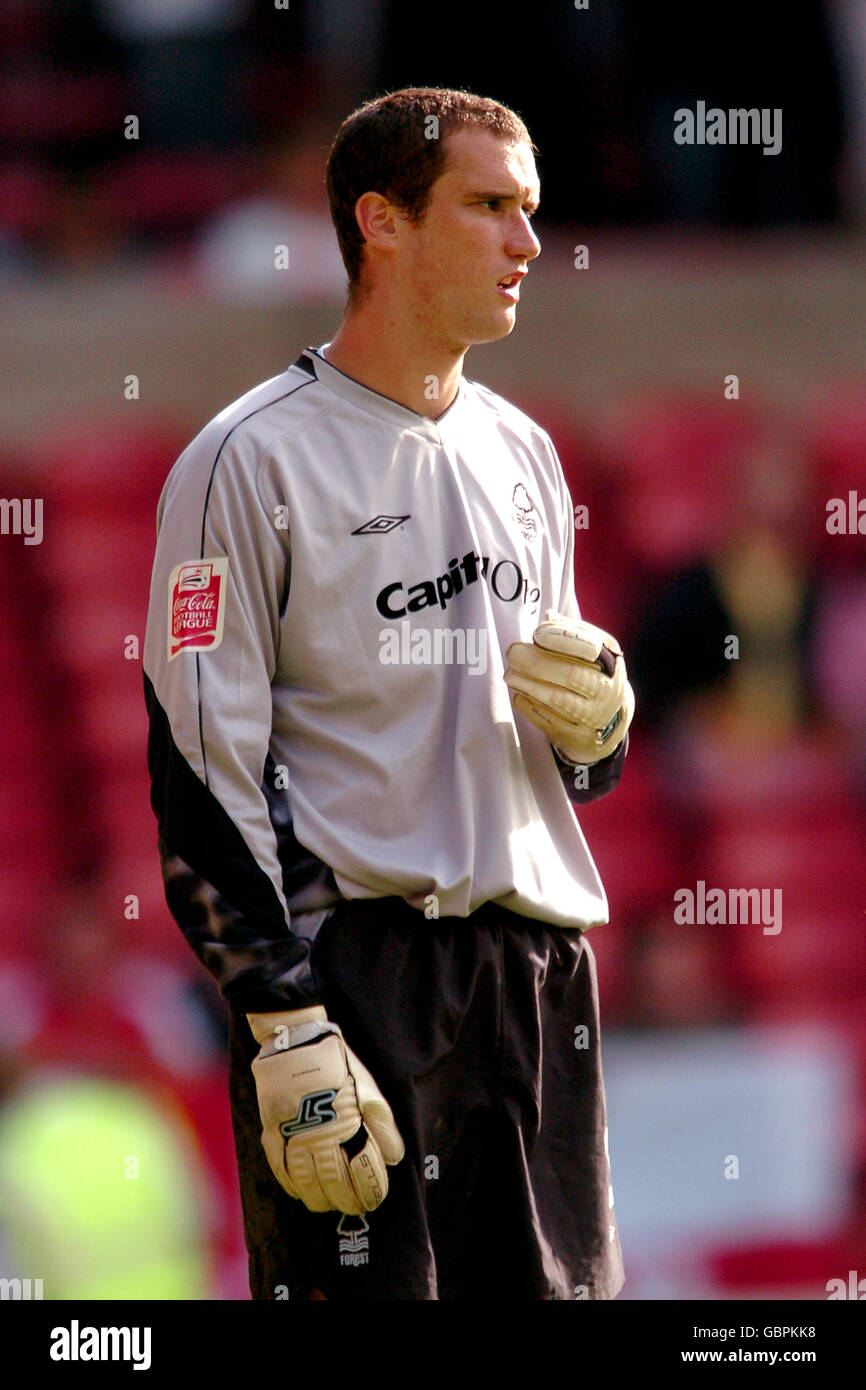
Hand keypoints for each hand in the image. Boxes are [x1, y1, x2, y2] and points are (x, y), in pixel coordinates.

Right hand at [247, 1005, 404, 1213]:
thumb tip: (394, 1158)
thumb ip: (381, 1124)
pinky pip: (279, 1168)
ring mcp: (292, 1135)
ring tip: (328, 1206)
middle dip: (347, 1200)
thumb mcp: (367, 1087)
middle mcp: (319, 1133)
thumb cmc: (336, 1063)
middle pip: (334, 1181)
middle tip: (355, 1209)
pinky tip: (299, 1192)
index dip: (371, 1189)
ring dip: (319, 1198)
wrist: (295, 1040)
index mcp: (347, 1122)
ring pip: (306, 1181)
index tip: (375, 1199)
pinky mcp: (271, 1130)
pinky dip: (290, 1184)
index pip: (363, 1169)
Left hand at [504, 611, 633, 765]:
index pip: (591, 648)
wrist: (608, 723)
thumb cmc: (592, 676)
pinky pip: (546, 719)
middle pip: (572, 674)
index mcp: (612, 663)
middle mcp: (607, 690)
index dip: (563, 639)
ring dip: (527, 683)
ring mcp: (592, 716)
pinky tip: (518, 692)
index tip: (537, 633)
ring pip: (557, 699)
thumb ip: (572, 634)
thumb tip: (549, 617)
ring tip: (509, 673)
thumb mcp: (592, 654)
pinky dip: (528, 704)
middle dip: (537, 662)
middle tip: (512, 652)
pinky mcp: (575, 735)